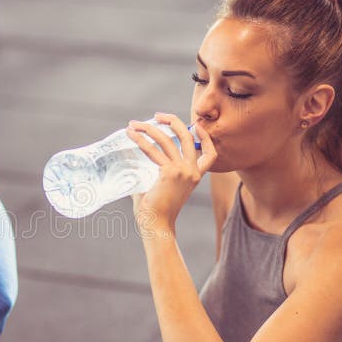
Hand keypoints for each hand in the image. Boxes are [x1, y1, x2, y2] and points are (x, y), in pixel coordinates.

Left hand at [127, 113, 215, 232]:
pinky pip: (153, 151)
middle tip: (156, 116)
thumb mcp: (159, 188)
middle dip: (173, 121)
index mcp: (194, 176)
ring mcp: (183, 171)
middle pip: (188, 138)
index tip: (196, 124)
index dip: (206, 137)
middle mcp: (192, 172)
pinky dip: (141, 141)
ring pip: (167, 140)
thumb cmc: (155, 212)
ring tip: (134, 125)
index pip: (210, 154)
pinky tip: (131, 135)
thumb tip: (131, 167)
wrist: (157, 225)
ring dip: (149, 129)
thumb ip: (151, 175)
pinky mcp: (170, 173)